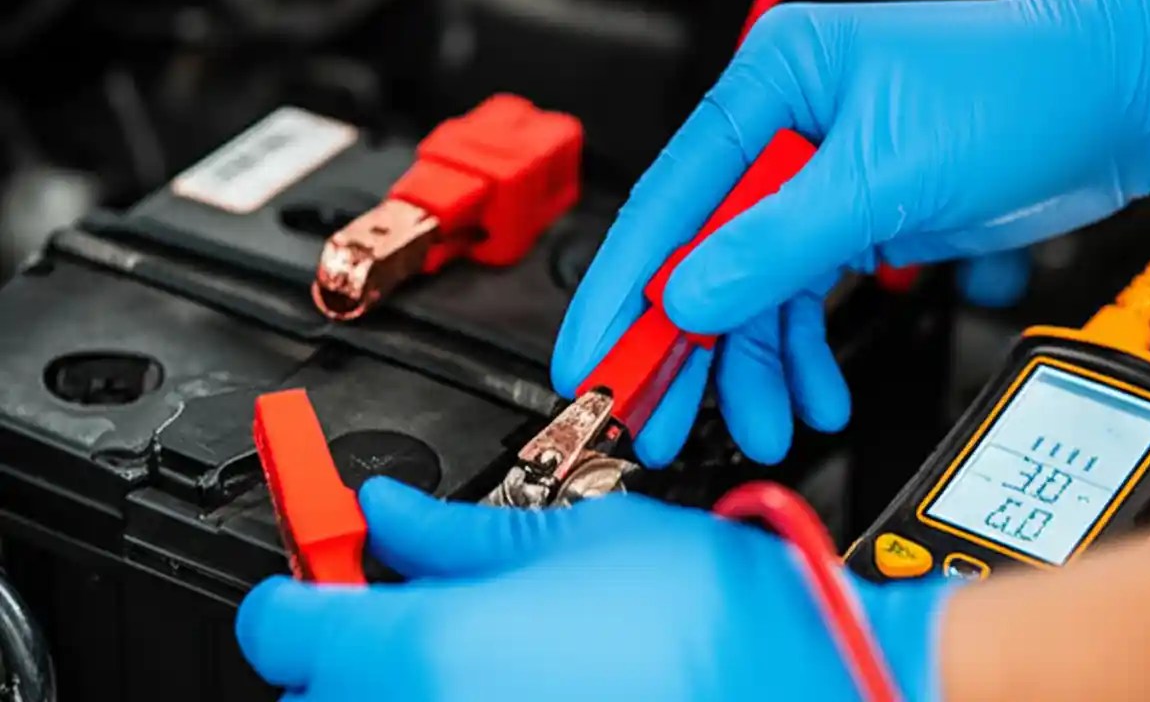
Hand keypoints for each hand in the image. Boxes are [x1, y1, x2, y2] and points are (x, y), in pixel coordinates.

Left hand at [236, 478, 952, 700]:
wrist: (818, 689)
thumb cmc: (720, 627)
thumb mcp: (585, 539)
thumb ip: (464, 532)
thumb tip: (396, 511)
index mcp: (430, 657)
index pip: (285, 626)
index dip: (301, 583)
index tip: (329, 568)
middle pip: (322, 692)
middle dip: (354, 645)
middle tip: (417, 607)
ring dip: (403, 689)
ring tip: (483, 653)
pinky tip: (521, 686)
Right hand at [552, 0, 1149, 465]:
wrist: (1122, 102)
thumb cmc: (1022, 91)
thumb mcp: (886, 174)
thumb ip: (778, 242)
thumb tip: (691, 298)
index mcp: (769, 88)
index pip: (669, 202)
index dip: (623, 289)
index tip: (590, 357)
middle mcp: (780, 133)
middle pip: (700, 256)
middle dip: (683, 347)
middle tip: (653, 418)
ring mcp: (812, 184)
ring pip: (752, 294)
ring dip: (754, 367)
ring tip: (762, 424)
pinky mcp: (848, 223)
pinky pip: (800, 301)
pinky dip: (803, 354)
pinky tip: (811, 392)